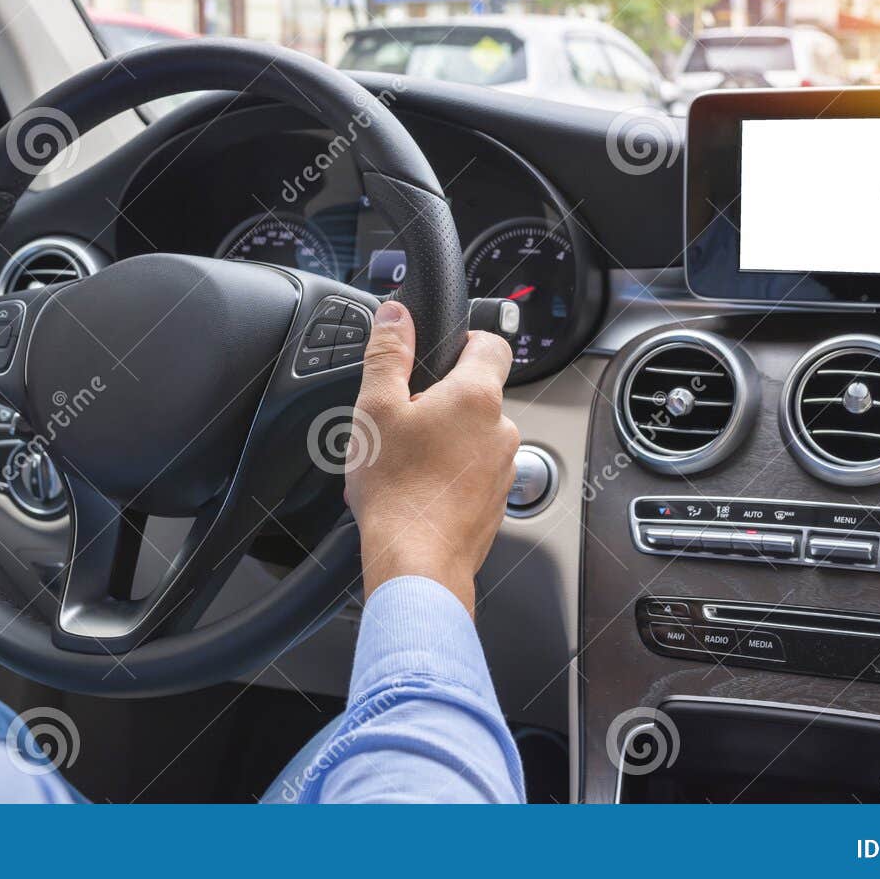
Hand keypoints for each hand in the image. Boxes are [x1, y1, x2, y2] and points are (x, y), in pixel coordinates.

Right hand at [345, 300, 518, 615]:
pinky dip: (451, 474)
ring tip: (407, 460)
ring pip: (475, 436)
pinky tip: (418, 489)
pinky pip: (474, 473)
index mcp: (477, 396)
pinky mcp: (496, 502)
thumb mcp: (376, 408)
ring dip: (447, 439)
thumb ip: (388, 354)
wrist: (415, 563)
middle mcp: (501, 429)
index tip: (441, 351)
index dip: (466, 339)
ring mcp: (503, 469)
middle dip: (444, 399)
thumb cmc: (396, 491)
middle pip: (478, 394)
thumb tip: (396, 315)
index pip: (492, 343)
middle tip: (405, 418)